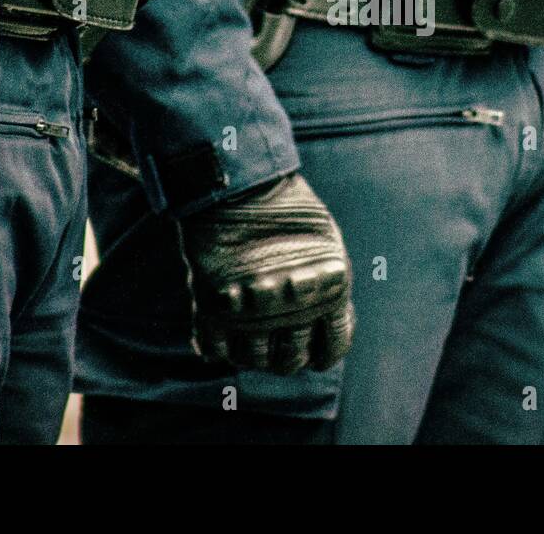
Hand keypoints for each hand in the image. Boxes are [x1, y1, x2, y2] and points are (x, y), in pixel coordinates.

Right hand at [177, 172, 353, 373]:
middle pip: (289, 361)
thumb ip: (328, 285)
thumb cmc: (288, 208)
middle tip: (276, 339)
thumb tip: (327, 320)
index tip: (311, 348)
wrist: (241, 182)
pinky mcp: (212, 305)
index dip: (320, 352)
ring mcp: (251, 309)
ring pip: (251, 359)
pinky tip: (223, 327)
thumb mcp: (327, 243)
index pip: (331, 349)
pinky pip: (214, 349)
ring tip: (248, 333)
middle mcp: (293, 306)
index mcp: (329, 291)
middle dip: (285, 354)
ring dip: (251, 351)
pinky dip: (218, 345)